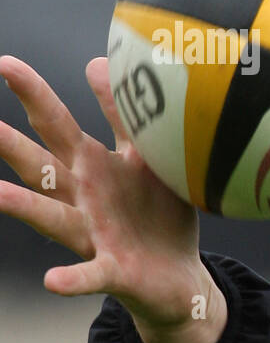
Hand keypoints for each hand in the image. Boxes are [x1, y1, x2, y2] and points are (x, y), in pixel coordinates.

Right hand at [0, 55, 225, 342]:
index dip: (33, 94)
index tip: (4, 63)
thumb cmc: (155, 213)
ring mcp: (92, 234)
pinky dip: (71, 279)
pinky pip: (90, 275)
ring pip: (51, 217)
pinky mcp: (112, 269)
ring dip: (21, 206)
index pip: (56, 123)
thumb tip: (97, 62)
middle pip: (41, 166)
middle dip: (10, 144)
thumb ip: (122, 116)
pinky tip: (53, 280)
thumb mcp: (141, 158)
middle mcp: (81, 198)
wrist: (178, 274)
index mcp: (91, 166)